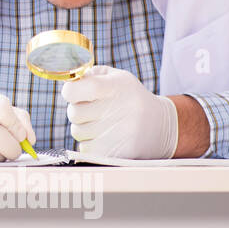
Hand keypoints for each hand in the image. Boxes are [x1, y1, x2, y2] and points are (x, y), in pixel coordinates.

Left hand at [61, 65, 177, 158]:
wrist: (160, 125)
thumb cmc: (130, 97)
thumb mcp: (117, 77)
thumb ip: (91, 75)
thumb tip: (68, 82)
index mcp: (115, 87)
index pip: (73, 91)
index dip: (70, 92)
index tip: (76, 93)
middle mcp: (118, 110)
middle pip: (73, 113)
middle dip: (79, 110)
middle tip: (94, 109)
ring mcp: (118, 133)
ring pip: (77, 132)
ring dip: (84, 128)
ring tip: (103, 122)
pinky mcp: (118, 152)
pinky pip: (86, 149)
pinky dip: (91, 143)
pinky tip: (106, 137)